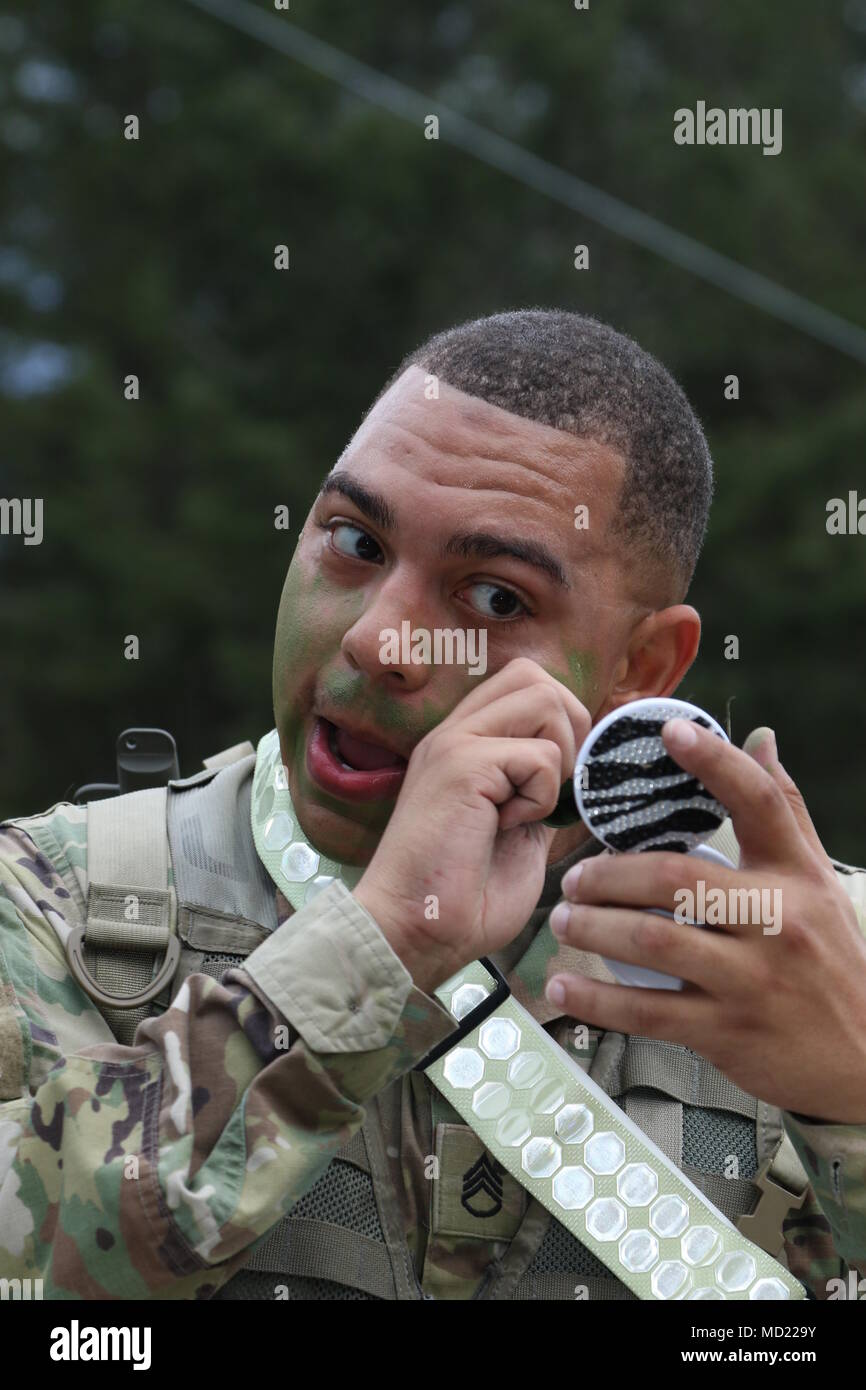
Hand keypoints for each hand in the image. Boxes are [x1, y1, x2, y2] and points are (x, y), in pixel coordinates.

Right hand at [354, 658, 589, 994]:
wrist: (417, 932)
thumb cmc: (464, 896)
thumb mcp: (521, 831)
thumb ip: (541, 791)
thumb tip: (585, 771)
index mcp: (465, 742)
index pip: (526, 682)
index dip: (562, 722)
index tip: (558, 783)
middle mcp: (455, 731)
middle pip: (536, 676)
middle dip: (569, 729)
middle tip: (551, 789)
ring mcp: (455, 743)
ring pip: (545, 701)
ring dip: (557, 760)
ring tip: (527, 807)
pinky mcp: (461, 765)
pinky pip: (539, 757)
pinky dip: (541, 798)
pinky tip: (506, 826)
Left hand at [547, 721, 865, 1122]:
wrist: (863, 1062)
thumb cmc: (832, 965)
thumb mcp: (821, 885)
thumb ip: (786, 814)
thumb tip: (761, 739)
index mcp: (798, 877)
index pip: (760, 803)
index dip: (715, 761)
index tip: (670, 732)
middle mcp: (778, 921)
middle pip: (675, 878)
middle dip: (609, 874)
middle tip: (575, 879)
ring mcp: (751, 979)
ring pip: (652, 941)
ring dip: (593, 926)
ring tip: (563, 920)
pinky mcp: (726, 1032)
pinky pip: (646, 1012)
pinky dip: (595, 998)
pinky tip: (562, 985)